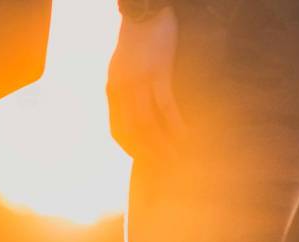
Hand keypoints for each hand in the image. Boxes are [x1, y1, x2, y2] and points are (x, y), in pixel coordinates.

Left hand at [107, 6, 186, 158]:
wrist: (144, 9)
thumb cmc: (137, 37)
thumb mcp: (122, 66)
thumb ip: (124, 88)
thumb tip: (132, 106)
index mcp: (112, 90)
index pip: (118, 129)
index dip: (131, 148)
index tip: (143, 160)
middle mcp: (121, 90)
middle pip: (134, 131)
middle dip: (149, 153)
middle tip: (164, 168)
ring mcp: (139, 82)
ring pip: (151, 123)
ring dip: (165, 144)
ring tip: (178, 158)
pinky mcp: (158, 72)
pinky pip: (166, 106)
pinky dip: (176, 124)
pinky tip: (186, 135)